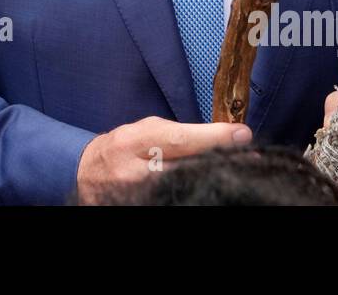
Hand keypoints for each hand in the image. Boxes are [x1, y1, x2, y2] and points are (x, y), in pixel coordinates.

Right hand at [75, 115, 251, 204]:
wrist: (88, 174)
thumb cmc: (123, 147)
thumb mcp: (145, 130)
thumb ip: (179, 133)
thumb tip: (225, 134)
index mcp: (132, 143)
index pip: (179, 140)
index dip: (213, 137)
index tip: (242, 134)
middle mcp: (133, 173)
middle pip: (186, 169)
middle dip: (219, 161)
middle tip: (248, 158)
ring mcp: (138, 195)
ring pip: (186, 188)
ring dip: (212, 179)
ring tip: (234, 172)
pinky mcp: (143, 207)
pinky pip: (178, 199)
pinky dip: (198, 191)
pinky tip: (213, 185)